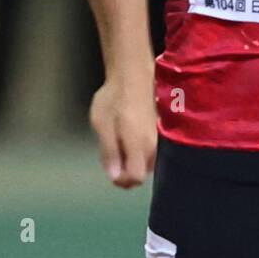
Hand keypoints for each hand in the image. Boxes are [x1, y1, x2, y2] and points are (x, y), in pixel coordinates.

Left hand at [89, 73, 157, 188]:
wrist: (132, 77)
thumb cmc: (114, 98)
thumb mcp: (102, 125)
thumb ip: (109, 152)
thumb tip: (114, 176)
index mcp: (139, 146)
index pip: (135, 178)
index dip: (121, 180)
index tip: (110, 168)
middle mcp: (152, 147)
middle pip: (141, 175)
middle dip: (124, 173)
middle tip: (109, 158)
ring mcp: (156, 140)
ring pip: (144, 165)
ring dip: (130, 163)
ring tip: (115, 147)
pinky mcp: (156, 134)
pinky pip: (146, 154)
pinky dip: (135, 154)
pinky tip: (123, 140)